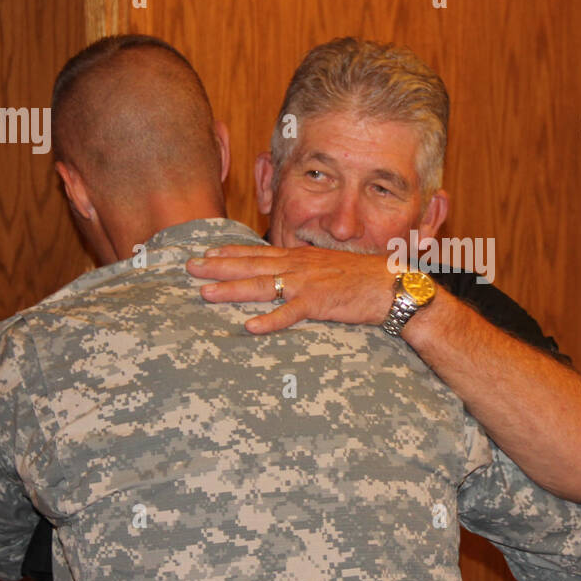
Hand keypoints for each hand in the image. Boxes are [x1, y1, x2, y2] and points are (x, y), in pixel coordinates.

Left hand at [186, 245, 398, 333]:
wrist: (390, 284)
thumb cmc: (362, 278)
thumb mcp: (328, 267)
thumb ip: (305, 270)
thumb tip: (287, 275)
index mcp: (300, 258)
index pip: (258, 253)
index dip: (230, 253)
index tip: (206, 253)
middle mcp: (298, 267)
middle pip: (251, 265)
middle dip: (218, 267)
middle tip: (190, 267)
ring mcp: (307, 284)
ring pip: (262, 286)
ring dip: (232, 289)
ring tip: (206, 293)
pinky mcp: (319, 303)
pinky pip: (290, 314)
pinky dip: (270, 321)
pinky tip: (250, 327)